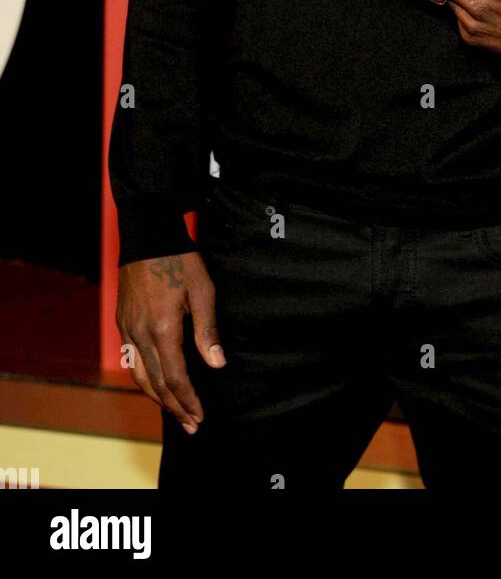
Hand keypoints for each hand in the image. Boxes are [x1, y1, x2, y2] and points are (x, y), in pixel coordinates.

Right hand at [116, 250, 224, 432]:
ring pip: (140, 376)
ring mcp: (128, 329)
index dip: (188, 400)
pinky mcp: (123, 322)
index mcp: (162, 328)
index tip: (200, 415)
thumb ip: (207, 331)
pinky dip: (144, 379)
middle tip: (191, 426)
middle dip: (174, 407)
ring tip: (175, 413)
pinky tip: (155, 384)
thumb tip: (217, 365)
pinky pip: (132, 360)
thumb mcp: (202, 291)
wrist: (147, 236)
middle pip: (156, 383)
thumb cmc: (179, 261)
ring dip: (158, 398)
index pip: (175, 377)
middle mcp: (140, 334)